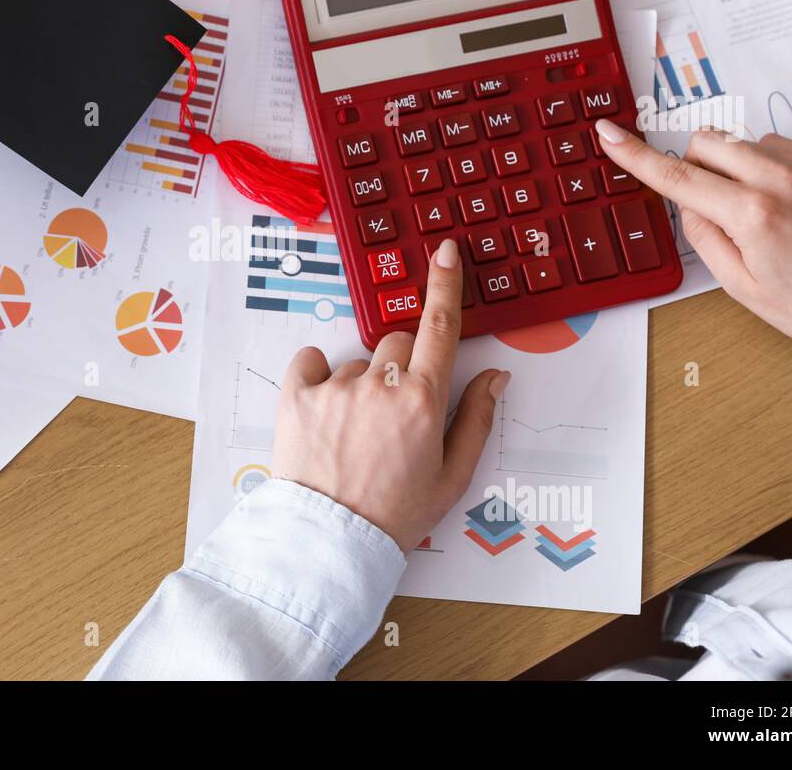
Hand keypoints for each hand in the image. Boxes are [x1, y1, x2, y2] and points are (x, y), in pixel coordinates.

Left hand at [270, 238, 509, 553]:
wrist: (331, 541)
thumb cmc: (396, 513)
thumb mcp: (453, 475)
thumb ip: (477, 418)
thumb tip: (496, 374)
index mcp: (424, 401)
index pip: (441, 326)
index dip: (444, 283)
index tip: (444, 251)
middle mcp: (381, 385)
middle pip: (398, 343)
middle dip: (401, 367)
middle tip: (393, 415)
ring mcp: (336, 387)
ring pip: (356, 360)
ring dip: (359, 383)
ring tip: (354, 434)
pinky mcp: (295, 395)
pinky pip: (310, 361)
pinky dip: (316, 377)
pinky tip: (323, 412)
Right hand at [596, 119, 791, 344]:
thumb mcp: (739, 284)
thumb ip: (702, 236)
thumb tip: (687, 201)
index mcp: (750, 215)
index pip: (676, 177)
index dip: (635, 155)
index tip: (608, 133)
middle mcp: (777, 180)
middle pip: (706, 142)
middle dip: (694, 165)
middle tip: (709, 203)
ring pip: (738, 142)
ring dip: (729, 167)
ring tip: (751, 208)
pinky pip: (772, 145)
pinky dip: (761, 166)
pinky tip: (777, 200)